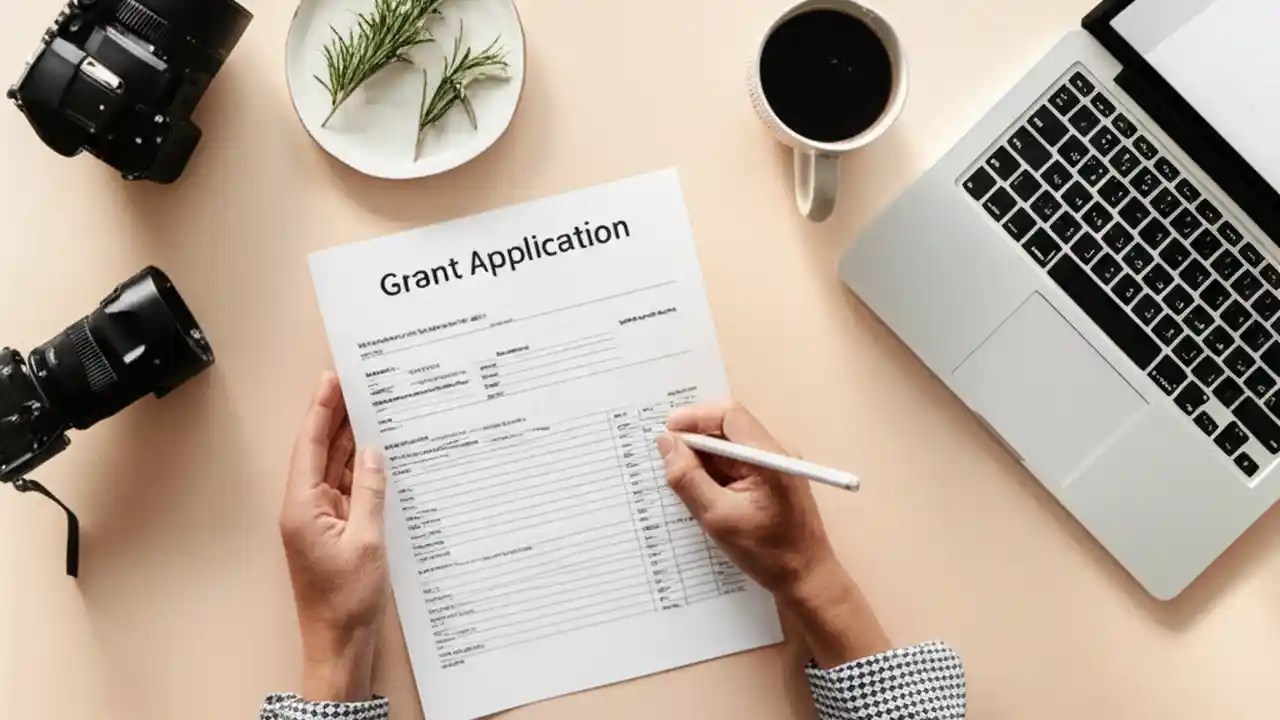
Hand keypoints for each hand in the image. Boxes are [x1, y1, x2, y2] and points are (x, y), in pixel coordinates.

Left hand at [280, 372, 388, 701]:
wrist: (341, 643)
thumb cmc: (346, 601)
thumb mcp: (367, 541)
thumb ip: (371, 492)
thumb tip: (375, 454)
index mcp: (302, 506)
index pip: (310, 445)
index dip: (321, 410)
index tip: (332, 378)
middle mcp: (306, 508)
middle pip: (320, 451)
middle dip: (336, 416)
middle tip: (355, 382)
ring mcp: (320, 520)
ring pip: (335, 468)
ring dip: (351, 440)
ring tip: (369, 406)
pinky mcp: (335, 531)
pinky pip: (348, 490)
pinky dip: (361, 470)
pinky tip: (377, 453)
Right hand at [659, 402, 889, 666]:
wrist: (806, 580)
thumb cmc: (767, 553)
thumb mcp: (718, 517)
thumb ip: (688, 478)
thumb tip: (666, 444)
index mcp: (769, 456)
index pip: (729, 416)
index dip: (694, 418)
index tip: (666, 432)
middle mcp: (775, 454)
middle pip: (728, 429)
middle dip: (694, 439)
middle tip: (665, 458)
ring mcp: (774, 467)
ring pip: (729, 449)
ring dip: (702, 459)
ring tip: (678, 480)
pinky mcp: (771, 482)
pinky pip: (736, 466)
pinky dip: (714, 473)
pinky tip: (698, 492)